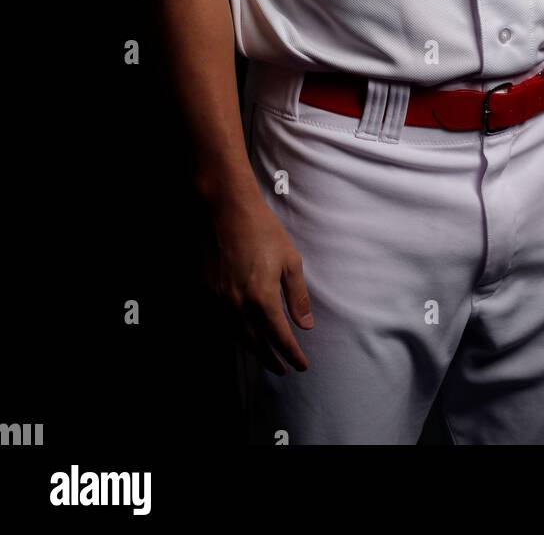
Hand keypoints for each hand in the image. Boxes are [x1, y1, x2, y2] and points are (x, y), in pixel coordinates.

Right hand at [201, 193, 313, 372]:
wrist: (224, 208)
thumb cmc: (261, 229)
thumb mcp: (290, 259)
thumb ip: (297, 296)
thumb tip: (305, 325)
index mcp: (262, 298)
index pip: (280, 338)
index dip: (292, 354)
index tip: (301, 365)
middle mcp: (238, 306)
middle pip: (256, 344)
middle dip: (271, 359)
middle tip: (282, 369)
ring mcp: (218, 301)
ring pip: (236, 336)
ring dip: (252, 350)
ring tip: (263, 356)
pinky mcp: (204, 292)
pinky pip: (220, 323)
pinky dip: (233, 334)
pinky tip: (240, 334)